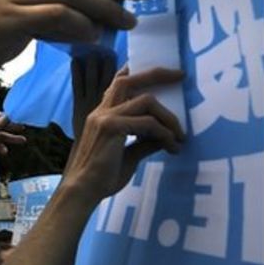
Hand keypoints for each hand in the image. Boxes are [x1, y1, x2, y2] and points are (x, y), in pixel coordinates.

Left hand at [0, 110, 25, 166]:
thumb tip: (7, 116)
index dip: (2, 117)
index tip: (12, 119)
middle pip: (0, 125)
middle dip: (10, 127)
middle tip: (21, 127)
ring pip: (1, 136)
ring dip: (11, 138)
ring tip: (22, 140)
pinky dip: (2, 148)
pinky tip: (3, 151)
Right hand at [65, 67, 184, 200]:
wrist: (82, 191)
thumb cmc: (101, 178)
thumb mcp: (128, 156)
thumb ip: (145, 142)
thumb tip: (166, 137)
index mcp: (102, 116)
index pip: (118, 84)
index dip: (139, 73)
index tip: (164, 73)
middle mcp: (101, 111)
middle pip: (129, 79)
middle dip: (157, 74)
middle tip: (181, 76)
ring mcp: (104, 118)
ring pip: (146, 101)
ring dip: (169, 118)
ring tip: (179, 136)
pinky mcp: (110, 128)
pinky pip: (147, 123)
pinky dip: (165, 134)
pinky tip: (172, 147)